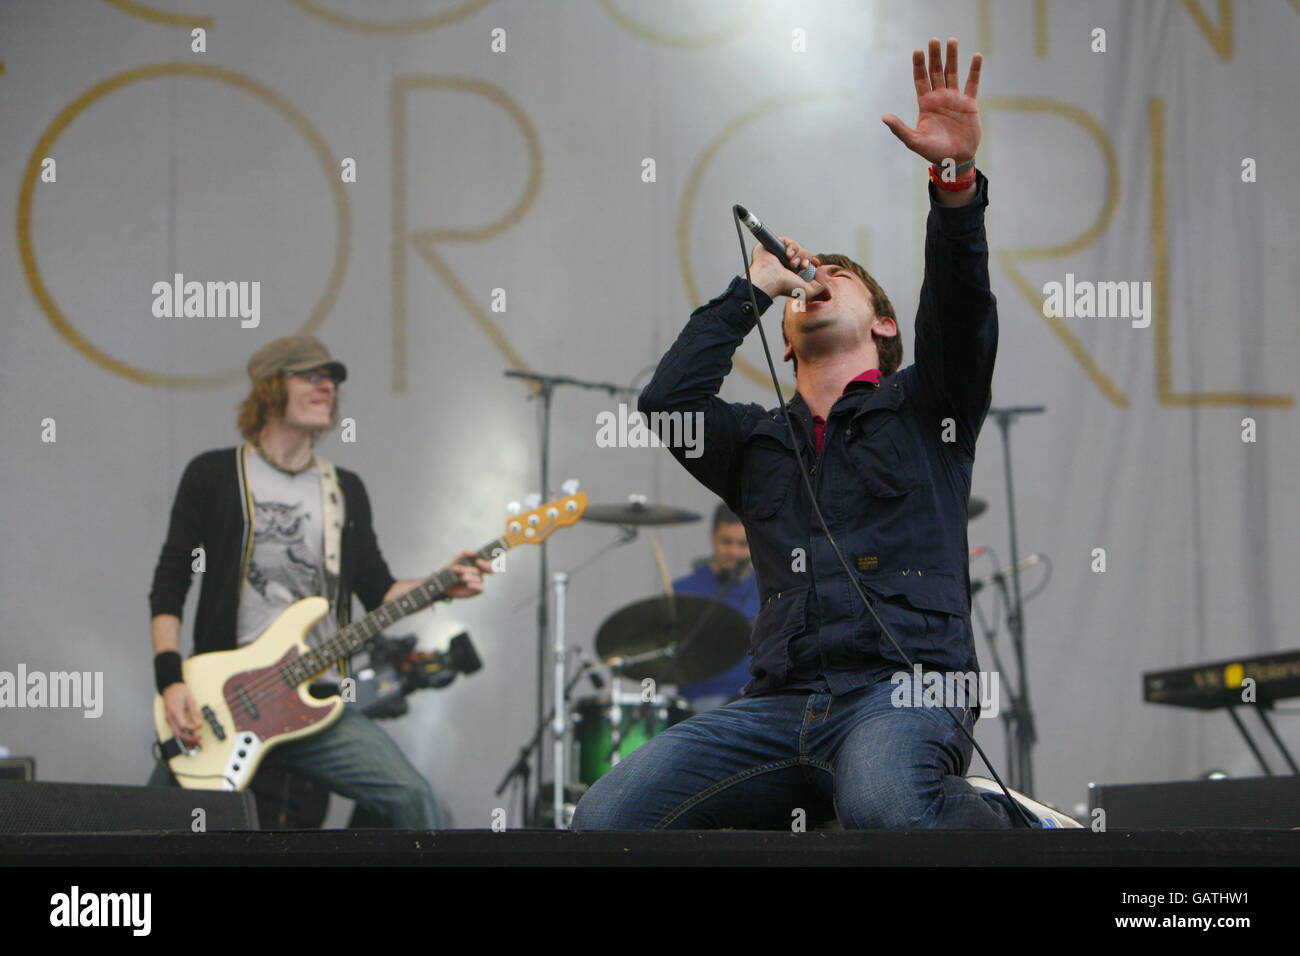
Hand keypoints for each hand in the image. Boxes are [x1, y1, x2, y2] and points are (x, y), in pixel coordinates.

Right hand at [163, 682, 200, 748]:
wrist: (170, 687)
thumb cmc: (180, 691)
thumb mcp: (190, 700)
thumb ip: (194, 713)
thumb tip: (199, 724)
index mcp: (175, 711)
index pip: (183, 726)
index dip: (191, 730)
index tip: (199, 729)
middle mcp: (170, 717)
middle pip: (179, 733)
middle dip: (189, 739)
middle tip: (199, 741)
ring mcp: (169, 719)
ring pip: (176, 734)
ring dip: (186, 740)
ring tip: (195, 743)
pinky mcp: (170, 720)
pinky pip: (175, 730)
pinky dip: (182, 735)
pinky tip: (189, 738)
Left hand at [443, 549, 491, 598]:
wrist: (443, 582)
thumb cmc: (451, 569)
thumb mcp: (456, 559)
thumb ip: (464, 553)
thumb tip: (474, 553)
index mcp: (476, 564)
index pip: (488, 561)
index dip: (487, 561)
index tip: (478, 561)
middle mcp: (479, 572)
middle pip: (488, 569)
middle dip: (485, 566)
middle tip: (476, 563)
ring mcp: (478, 581)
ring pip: (480, 578)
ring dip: (469, 576)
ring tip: (460, 577)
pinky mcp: (476, 590)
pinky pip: (481, 588)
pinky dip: (475, 585)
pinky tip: (468, 585)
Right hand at [748, 235, 824, 300]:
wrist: (770, 279)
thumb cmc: (784, 286)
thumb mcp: (808, 291)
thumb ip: (820, 286)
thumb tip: (822, 271)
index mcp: (794, 272)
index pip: (807, 262)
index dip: (813, 261)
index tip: (816, 263)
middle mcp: (787, 262)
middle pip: (804, 253)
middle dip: (805, 259)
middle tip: (802, 267)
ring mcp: (780, 253)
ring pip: (797, 246)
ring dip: (798, 254)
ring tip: (792, 263)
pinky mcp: (774, 245)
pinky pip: (787, 240)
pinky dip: (791, 246)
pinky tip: (788, 255)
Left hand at [882, 37, 981, 165]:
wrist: (954, 160)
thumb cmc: (932, 152)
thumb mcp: (914, 141)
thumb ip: (899, 128)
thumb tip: (884, 117)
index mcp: (925, 104)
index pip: (920, 80)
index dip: (919, 65)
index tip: (917, 51)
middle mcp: (939, 98)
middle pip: (936, 72)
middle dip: (934, 56)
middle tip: (934, 40)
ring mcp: (954, 99)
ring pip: (953, 73)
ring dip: (952, 57)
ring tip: (952, 40)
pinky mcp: (969, 104)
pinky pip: (972, 83)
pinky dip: (974, 70)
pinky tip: (976, 56)